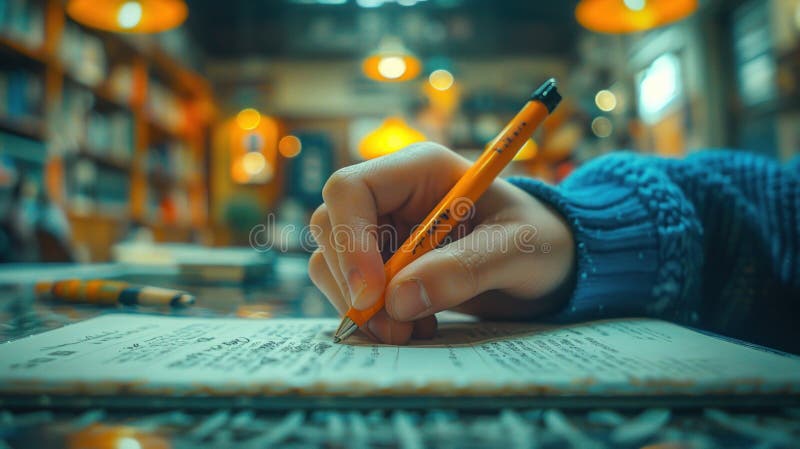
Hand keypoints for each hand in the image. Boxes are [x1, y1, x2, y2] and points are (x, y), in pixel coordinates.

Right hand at [308, 143, 574, 343]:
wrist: (548, 261)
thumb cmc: (540, 239)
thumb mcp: (518, 250)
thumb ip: (464, 269)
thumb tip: (397, 301)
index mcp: (419, 170)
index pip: (350, 189)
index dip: (350, 240)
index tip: (372, 295)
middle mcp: (392, 195)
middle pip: (331, 228)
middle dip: (352, 284)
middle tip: (394, 329)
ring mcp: (383, 229)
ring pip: (332, 264)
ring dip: (362, 308)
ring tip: (414, 331)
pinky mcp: (382, 263)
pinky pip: (351, 290)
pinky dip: (374, 317)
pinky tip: (416, 326)